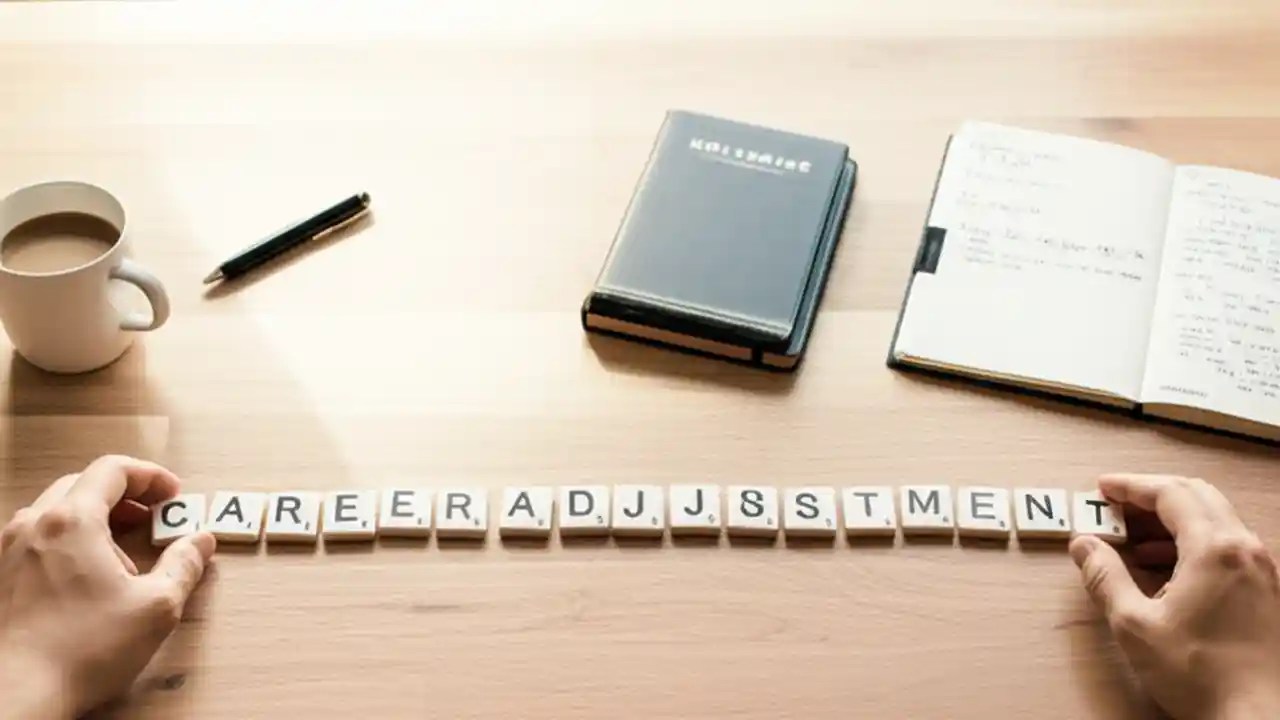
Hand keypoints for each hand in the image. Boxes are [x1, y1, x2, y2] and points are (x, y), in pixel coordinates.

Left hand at [0, 456, 215, 719]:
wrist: (15, 696)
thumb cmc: (79, 651)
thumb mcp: (155, 607)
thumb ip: (184, 566)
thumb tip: (200, 542)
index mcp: (71, 521)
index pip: (112, 470)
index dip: (150, 476)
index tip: (172, 496)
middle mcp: (32, 526)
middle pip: (82, 485)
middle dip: (124, 496)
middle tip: (152, 518)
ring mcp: (7, 551)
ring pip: (55, 512)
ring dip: (95, 519)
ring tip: (120, 555)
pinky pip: (36, 540)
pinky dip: (68, 541)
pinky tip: (85, 579)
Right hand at [1070, 474, 1279, 719]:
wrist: (1260, 717)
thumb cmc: (1200, 674)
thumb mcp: (1136, 626)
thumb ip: (1105, 578)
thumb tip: (1084, 544)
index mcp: (1215, 548)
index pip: (1170, 493)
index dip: (1131, 486)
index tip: (1102, 488)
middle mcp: (1246, 548)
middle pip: (1197, 496)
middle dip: (1153, 495)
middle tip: (1116, 505)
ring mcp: (1264, 569)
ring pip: (1216, 519)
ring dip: (1174, 519)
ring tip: (1135, 538)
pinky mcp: (1270, 590)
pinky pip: (1229, 545)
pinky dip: (1195, 540)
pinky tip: (1170, 566)